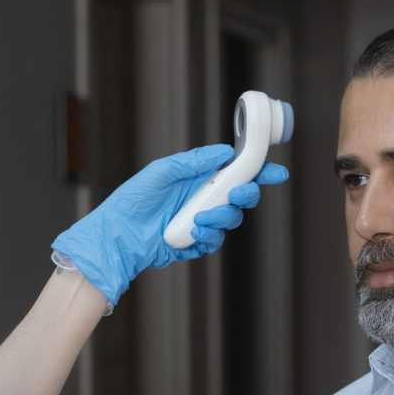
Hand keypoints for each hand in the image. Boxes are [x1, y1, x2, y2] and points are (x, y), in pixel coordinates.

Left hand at [51, 145, 289, 303]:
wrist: (117, 234)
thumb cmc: (134, 199)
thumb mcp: (162, 172)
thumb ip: (194, 162)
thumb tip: (225, 152)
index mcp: (199, 178)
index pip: (235, 172)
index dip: (259, 172)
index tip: (276, 172)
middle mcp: (203, 199)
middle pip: (239, 197)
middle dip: (245, 195)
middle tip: (236, 194)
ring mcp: (200, 222)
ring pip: (230, 221)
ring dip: (221, 218)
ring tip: (200, 219)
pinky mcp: (194, 242)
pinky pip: (214, 241)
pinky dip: (208, 237)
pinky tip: (193, 233)